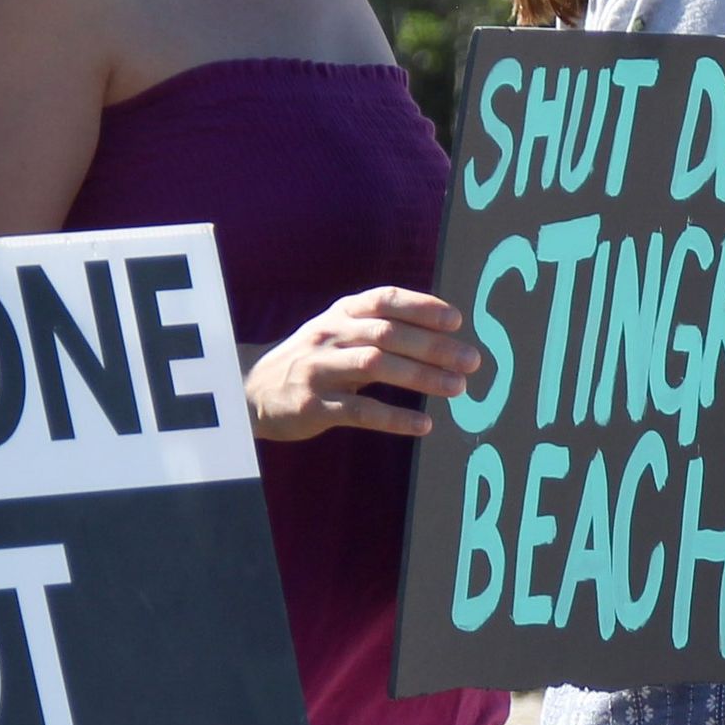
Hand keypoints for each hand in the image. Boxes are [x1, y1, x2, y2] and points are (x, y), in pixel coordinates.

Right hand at [243, 289, 477, 441]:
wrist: (253, 392)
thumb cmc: (313, 361)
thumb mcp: (339, 334)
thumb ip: (380, 330)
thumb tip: (442, 336)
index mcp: (340, 314)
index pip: (384, 299)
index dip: (421, 306)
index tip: (455, 320)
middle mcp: (329, 335)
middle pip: (387, 333)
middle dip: (433, 346)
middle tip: (471, 360)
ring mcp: (319, 369)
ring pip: (375, 366)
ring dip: (421, 377)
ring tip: (457, 388)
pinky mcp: (313, 406)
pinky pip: (360, 411)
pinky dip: (395, 418)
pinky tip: (423, 425)